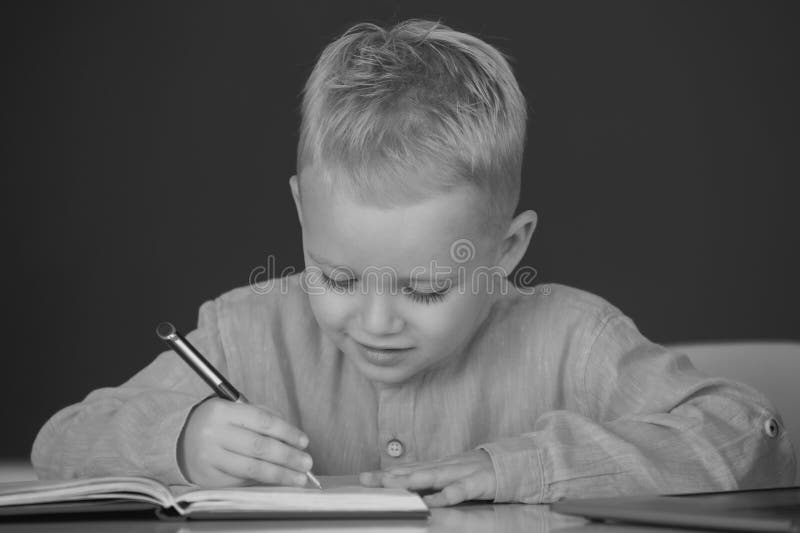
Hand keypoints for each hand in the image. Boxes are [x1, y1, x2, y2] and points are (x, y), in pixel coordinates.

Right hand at [178, 398, 312, 486]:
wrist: (178, 438)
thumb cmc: (216, 422)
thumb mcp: (234, 410)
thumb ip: (262, 417)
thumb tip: (292, 438)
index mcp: (222, 411)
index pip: (262, 421)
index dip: (287, 432)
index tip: (304, 442)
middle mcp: (213, 434)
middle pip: (259, 447)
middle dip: (287, 457)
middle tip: (306, 463)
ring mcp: (208, 457)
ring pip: (251, 468)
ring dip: (279, 474)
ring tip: (297, 478)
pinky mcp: (206, 477)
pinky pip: (239, 481)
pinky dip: (260, 482)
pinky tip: (274, 482)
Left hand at [359, 449, 496, 506]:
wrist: (510, 464)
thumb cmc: (476, 471)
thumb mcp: (450, 474)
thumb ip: (429, 479)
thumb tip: (404, 484)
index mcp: (437, 466)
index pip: (407, 469)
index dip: (385, 473)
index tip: (363, 478)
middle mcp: (445, 466)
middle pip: (413, 471)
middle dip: (389, 476)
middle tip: (367, 480)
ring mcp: (460, 473)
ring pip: (431, 476)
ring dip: (410, 480)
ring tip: (390, 484)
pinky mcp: (477, 482)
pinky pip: (459, 490)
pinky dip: (444, 496)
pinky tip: (431, 502)